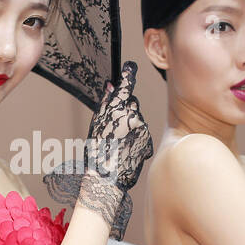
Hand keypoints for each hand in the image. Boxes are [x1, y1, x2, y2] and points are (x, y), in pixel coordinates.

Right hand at [71, 61, 152, 231]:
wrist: (107, 179)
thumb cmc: (97, 152)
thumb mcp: (96, 125)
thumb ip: (105, 103)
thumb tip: (111, 86)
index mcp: (117, 109)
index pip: (126, 85)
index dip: (128, 74)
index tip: (131, 66)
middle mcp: (132, 116)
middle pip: (132, 104)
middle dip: (125, 109)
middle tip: (114, 126)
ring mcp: (142, 129)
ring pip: (138, 120)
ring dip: (130, 126)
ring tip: (118, 143)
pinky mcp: (148, 140)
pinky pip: (142, 133)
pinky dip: (136, 138)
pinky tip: (126, 148)